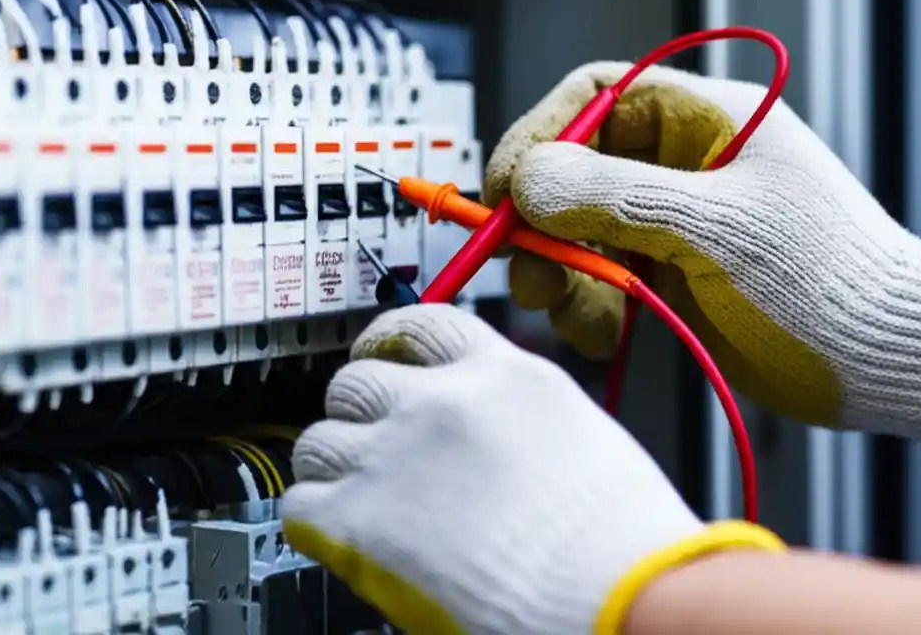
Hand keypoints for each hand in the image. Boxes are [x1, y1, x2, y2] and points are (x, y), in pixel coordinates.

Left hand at [281, 305, 781, 633]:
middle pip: (357, 378)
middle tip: (373, 440)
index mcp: (503, 374)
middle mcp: (440, 403)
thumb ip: (517, 413)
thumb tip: (487, 425)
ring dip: (332, 464)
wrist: (615, 596)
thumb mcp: (580, 432)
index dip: (392, 341)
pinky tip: (344, 534)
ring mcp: (394, 458)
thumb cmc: (620, 538)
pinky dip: (316, 519)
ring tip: (357, 494)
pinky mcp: (361, 521)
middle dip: (361, 409)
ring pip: (318, 440)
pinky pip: (301, 504)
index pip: (422, 325)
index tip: (386, 355)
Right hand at [486, 62, 920, 451]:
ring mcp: (677, 225)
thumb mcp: (717, 228)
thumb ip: (617, 198)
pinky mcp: (675, 280)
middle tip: (525, 268)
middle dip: (543, 222)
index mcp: (707, 121)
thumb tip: (530, 177)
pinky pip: (606, 282)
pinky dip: (591, 309)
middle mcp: (685, 167)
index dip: (543, 135)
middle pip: (577, 171)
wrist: (887, 354)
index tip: (506, 188)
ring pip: (583, 234)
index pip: (599, 97)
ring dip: (561, 273)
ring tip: (566, 310)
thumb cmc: (829, 275)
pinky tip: (606, 333)